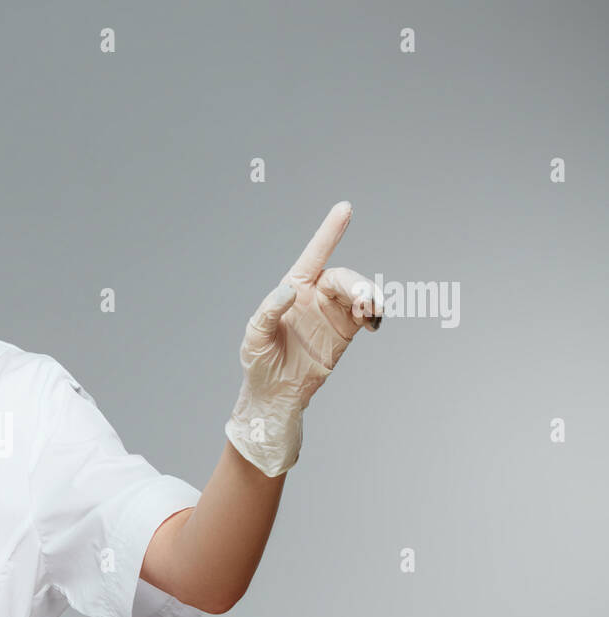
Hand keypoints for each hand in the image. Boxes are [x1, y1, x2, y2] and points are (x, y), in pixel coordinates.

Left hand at [225, 201, 381, 476]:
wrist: (277, 394)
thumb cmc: (259, 362)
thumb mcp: (254, 337)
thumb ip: (269, 311)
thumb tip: (290, 291)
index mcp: (291, 290)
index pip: (313, 255)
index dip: (329, 232)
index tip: (345, 209)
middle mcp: (314, 296)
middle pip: (343, 278)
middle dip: (357, 285)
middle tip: (365, 302)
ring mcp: (333, 313)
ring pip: (359, 293)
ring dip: (369, 297)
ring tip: (371, 312)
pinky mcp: (346, 332)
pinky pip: (367, 315)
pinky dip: (375, 313)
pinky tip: (374, 322)